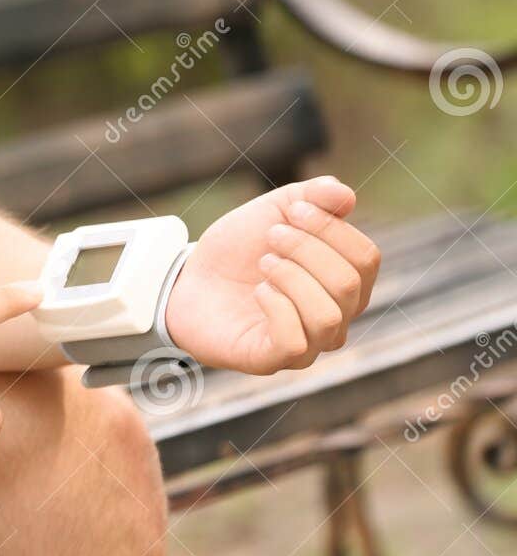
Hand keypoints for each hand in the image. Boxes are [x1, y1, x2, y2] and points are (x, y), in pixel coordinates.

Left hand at [164, 177, 380, 373]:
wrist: (189, 278)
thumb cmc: (240, 250)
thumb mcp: (275, 210)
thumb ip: (314, 195)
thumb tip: (345, 196)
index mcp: (347, 282)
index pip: (366, 258)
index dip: (330, 227)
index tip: (291, 211)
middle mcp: (338, 317)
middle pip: (348, 283)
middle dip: (306, 249)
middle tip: (270, 236)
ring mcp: (309, 344)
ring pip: (328, 316)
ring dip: (291, 277)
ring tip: (264, 263)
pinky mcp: (274, 361)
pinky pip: (295, 341)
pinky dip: (276, 306)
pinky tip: (258, 291)